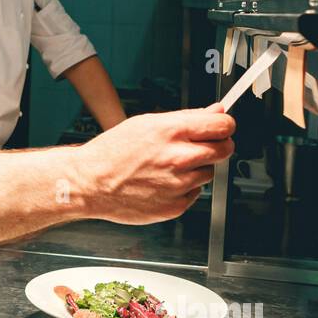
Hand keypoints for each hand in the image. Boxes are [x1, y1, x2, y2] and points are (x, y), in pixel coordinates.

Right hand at [77, 103, 235, 224]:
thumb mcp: (147, 122)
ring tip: (169, 166)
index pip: (223, 126)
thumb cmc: (113, 152)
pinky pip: (194, 193)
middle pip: (224, 150)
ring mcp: (179, 184)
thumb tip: (216, 112)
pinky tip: (162, 182)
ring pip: (209, 172)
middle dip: (217, 146)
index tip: (223, 128)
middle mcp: (178, 158)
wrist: (91, 183)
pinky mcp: (175, 206)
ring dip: (197, 168)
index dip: (226, 126)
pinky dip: (184, 188)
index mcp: (172, 132)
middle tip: (200, 147)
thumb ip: (187, 118)